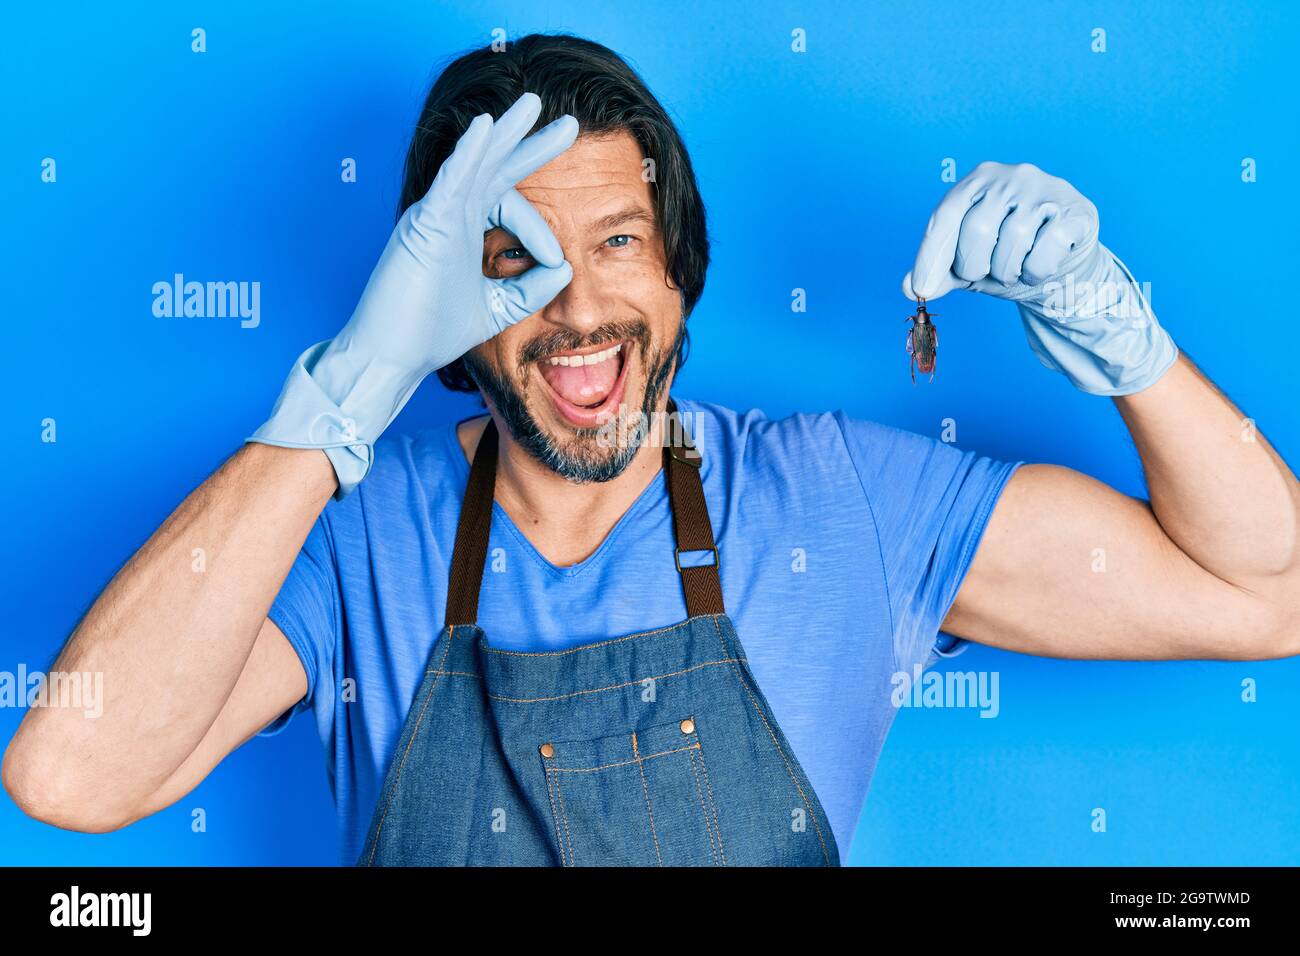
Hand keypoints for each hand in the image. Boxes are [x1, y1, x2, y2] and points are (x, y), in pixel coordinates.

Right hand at [249, 92, 578, 496]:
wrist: (392, 354)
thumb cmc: (432, 331)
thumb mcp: (498, 308)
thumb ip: (531, 289)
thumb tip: (566, 267)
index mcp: (465, 229)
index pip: (513, 206)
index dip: (541, 232)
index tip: (557, 263)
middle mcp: (450, 214)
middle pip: (497, 166)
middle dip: (532, 142)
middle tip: (572, 123)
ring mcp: (436, 214)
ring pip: (475, 162)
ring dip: (506, 132)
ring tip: (532, 104)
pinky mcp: (425, 224)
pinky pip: (450, 181)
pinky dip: (468, 153)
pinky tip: (486, 128)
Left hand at [901, 161, 1176, 395]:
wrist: (1060, 262)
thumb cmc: (1005, 257)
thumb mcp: (966, 264)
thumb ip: (938, 272)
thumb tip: (909, 287)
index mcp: (976, 182)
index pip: (945, 215)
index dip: (931, 255)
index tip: (923, 288)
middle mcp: (1010, 177)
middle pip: (977, 229)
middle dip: (974, 266)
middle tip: (984, 274)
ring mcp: (1045, 190)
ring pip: (1013, 242)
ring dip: (1007, 271)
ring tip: (1013, 270)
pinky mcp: (1075, 210)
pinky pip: (1046, 250)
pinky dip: (1036, 271)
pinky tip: (1038, 268)